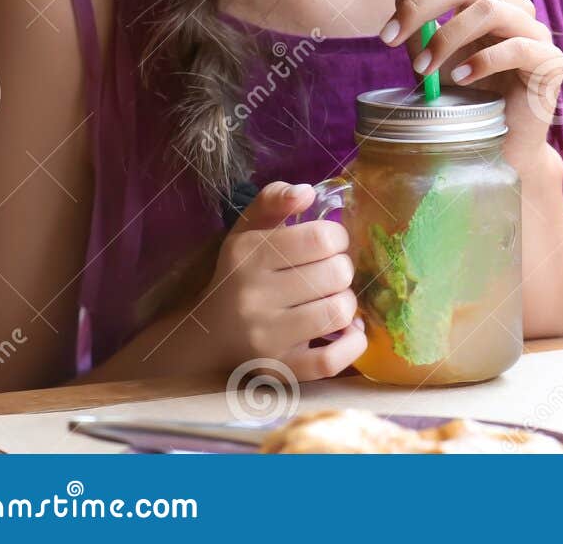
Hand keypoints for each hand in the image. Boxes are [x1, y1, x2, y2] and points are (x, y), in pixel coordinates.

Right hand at [195, 182, 363, 380]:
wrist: (209, 334)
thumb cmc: (240, 273)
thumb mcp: (248, 228)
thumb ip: (274, 198)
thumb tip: (307, 192)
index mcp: (248, 254)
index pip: (322, 237)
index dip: (337, 237)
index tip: (327, 245)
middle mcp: (252, 296)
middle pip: (337, 273)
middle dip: (342, 270)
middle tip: (329, 274)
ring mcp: (265, 337)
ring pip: (339, 311)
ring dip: (346, 303)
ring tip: (331, 300)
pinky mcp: (278, 369)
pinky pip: (331, 360)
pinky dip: (352, 344)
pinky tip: (347, 331)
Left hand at [380, 0, 562, 176]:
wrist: (500, 143)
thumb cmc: (466, 95)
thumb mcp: (430, 52)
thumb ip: (420, 19)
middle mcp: (512, 6)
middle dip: (421, 5)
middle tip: (388, 37)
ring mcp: (534, 31)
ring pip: (487, 10)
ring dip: (445, 38)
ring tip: (422, 70)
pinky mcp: (549, 60)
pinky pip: (514, 48)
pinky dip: (480, 61)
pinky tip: (460, 80)